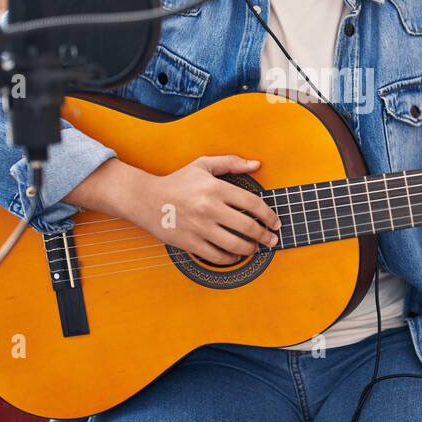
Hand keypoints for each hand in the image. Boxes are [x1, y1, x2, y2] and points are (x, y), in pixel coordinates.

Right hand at [135, 155, 281, 264]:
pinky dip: (230, 258)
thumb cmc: (177, 181)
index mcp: (215, 188)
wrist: (146, 199)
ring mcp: (199, 227)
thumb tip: (257, 164)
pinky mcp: (189, 242)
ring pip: (234, 244)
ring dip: (250, 249)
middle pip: (248, 227)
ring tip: (255, 248)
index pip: (253, 204)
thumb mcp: (203, 165)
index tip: (275, 222)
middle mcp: (209, 208)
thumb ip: (231, 162)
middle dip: (265, 236)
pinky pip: (216, 256)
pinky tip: (235, 255)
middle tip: (271, 239)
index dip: (269, 215)